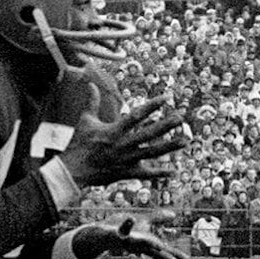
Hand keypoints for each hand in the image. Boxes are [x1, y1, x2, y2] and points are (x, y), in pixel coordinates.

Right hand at [57, 96, 190, 187]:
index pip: (136, 115)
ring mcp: (127, 160)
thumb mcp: (85, 121)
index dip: (151, 106)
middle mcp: (123, 145)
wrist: (74, 170)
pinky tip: (173, 171)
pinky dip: (159, 173)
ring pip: (152, 153)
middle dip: (165, 126)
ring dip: (169, 147)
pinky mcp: (127, 172)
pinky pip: (146, 173)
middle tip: (180, 118)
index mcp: (114, 131)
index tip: (165, 98)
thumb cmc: (79, 144)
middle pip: (148, 134)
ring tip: (185, 141)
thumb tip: (91, 84)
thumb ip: (92, 102)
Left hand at [71, 219, 190, 258]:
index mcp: (148, 243)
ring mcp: (128, 241)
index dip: (178, 257)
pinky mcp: (116, 235)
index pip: (165, 251)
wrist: (101, 233)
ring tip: (160, 245)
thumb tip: (173, 215)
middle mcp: (139, 245)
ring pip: (140, 243)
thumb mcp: (144, 222)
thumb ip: (158, 218)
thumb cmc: (124, 230)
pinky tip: (130, 218)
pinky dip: (126, 225)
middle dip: (167, 257)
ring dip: (149, 243)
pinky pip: (122, 230)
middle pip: (156, 252)